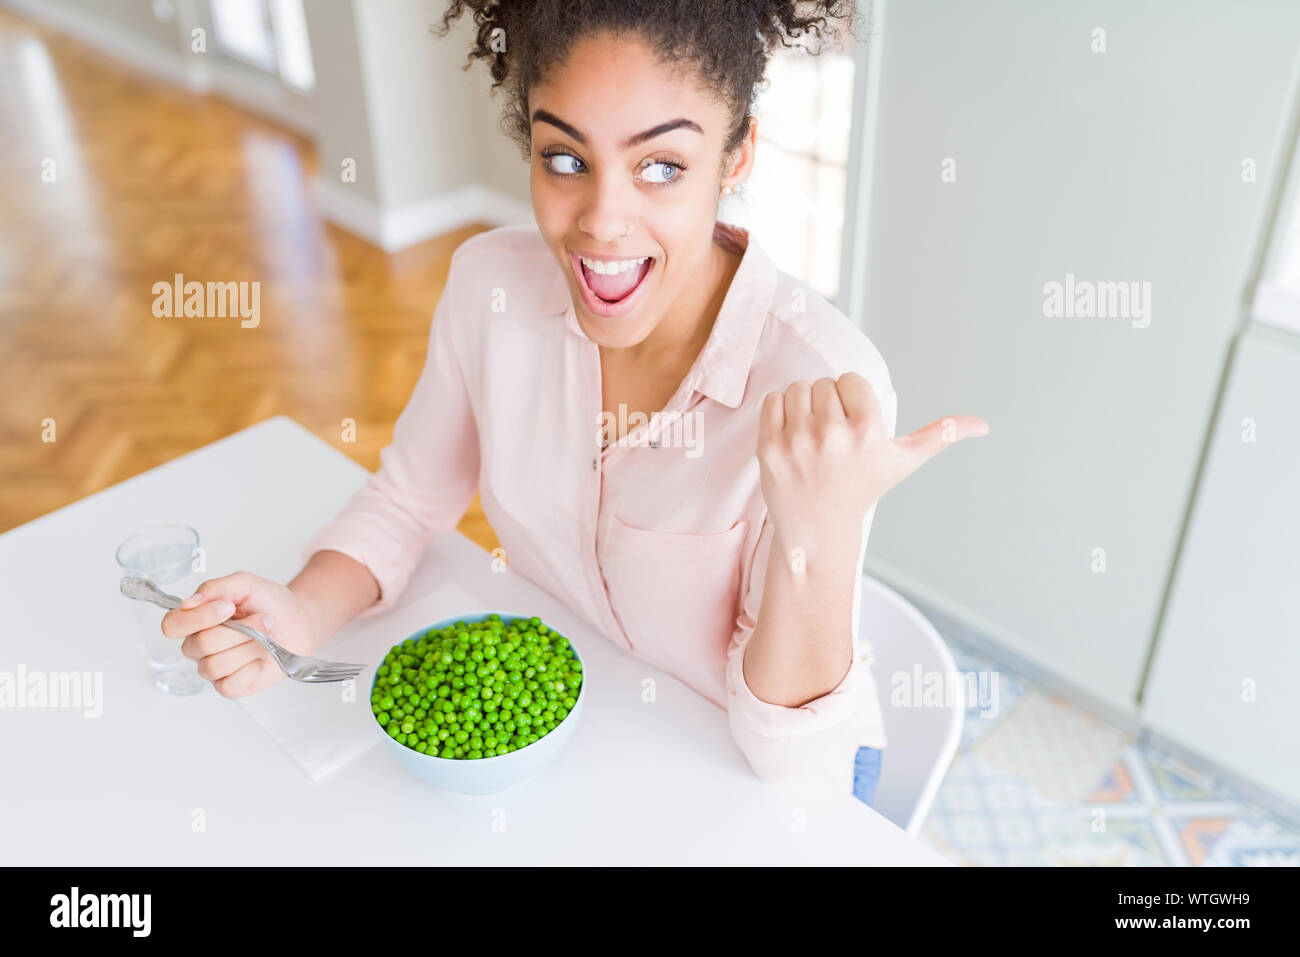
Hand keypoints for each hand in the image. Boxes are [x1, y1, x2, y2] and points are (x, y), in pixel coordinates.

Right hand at [160, 571, 320, 697]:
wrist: (299, 623)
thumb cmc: (270, 604)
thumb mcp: (246, 584)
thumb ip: (216, 588)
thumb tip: (188, 603)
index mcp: (196, 619)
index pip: (172, 625)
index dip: (197, 618)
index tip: (228, 607)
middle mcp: (198, 645)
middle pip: (200, 645)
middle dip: (239, 631)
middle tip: (263, 620)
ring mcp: (212, 667)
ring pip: (215, 665)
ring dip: (249, 648)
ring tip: (264, 639)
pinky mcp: (230, 686)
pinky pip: (228, 685)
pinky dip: (250, 670)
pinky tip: (260, 659)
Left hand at [757, 372, 987, 559]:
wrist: (817, 529)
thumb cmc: (861, 490)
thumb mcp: (903, 463)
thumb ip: (940, 436)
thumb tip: (983, 425)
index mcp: (868, 432)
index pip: (852, 380)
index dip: (852, 400)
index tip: (853, 426)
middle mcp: (833, 435)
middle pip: (824, 384)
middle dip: (828, 404)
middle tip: (831, 437)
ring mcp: (798, 441)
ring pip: (797, 389)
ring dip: (802, 406)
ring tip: (811, 437)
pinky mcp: (769, 448)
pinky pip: (771, 401)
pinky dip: (779, 413)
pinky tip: (791, 438)